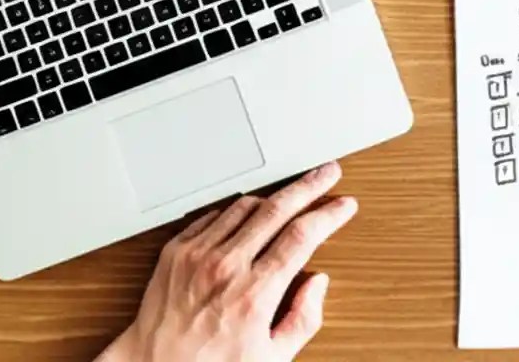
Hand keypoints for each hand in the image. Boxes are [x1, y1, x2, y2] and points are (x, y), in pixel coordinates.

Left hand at [97, 162, 356, 361]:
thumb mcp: (271, 359)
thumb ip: (303, 319)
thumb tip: (317, 284)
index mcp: (254, 294)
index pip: (302, 236)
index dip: (329, 214)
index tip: (343, 205)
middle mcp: (225, 267)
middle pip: (278, 209)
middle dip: (309, 186)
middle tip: (326, 174)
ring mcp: (197, 255)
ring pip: (245, 206)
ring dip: (273, 196)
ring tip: (291, 194)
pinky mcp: (175, 251)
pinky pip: (212, 215)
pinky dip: (236, 210)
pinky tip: (247, 214)